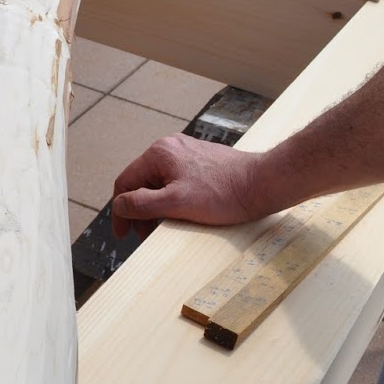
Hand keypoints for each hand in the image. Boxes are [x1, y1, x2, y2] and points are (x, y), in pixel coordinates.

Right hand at [110, 134, 267, 240]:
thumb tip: (119, 206)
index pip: (125, 182)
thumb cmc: (224, 193)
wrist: (264, 183)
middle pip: (142, 182)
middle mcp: (170, 148)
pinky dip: (172, 200)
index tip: (123, 234)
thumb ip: (141, 204)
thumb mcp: (176, 203)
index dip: (120, 211)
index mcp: (159, 153)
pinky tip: (181, 215)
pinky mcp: (201, 162)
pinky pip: (176, 182)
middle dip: (140, 211)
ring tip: (164, 227)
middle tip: (145, 235)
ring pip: (159, 183)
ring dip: (156, 207)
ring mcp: (187, 153)